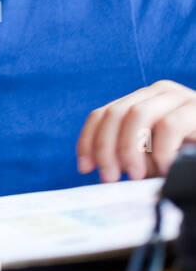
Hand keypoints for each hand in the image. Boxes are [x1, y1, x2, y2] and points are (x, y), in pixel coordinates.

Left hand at [77, 80, 195, 181]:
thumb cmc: (189, 158)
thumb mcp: (154, 156)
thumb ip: (129, 155)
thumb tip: (96, 170)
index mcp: (142, 100)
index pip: (102, 114)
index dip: (88, 140)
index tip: (84, 168)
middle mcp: (159, 93)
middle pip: (114, 114)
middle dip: (105, 148)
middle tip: (109, 177)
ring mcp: (181, 97)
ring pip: (136, 115)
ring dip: (129, 148)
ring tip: (134, 175)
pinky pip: (169, 126)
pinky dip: (161, 150)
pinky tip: (165, 168)